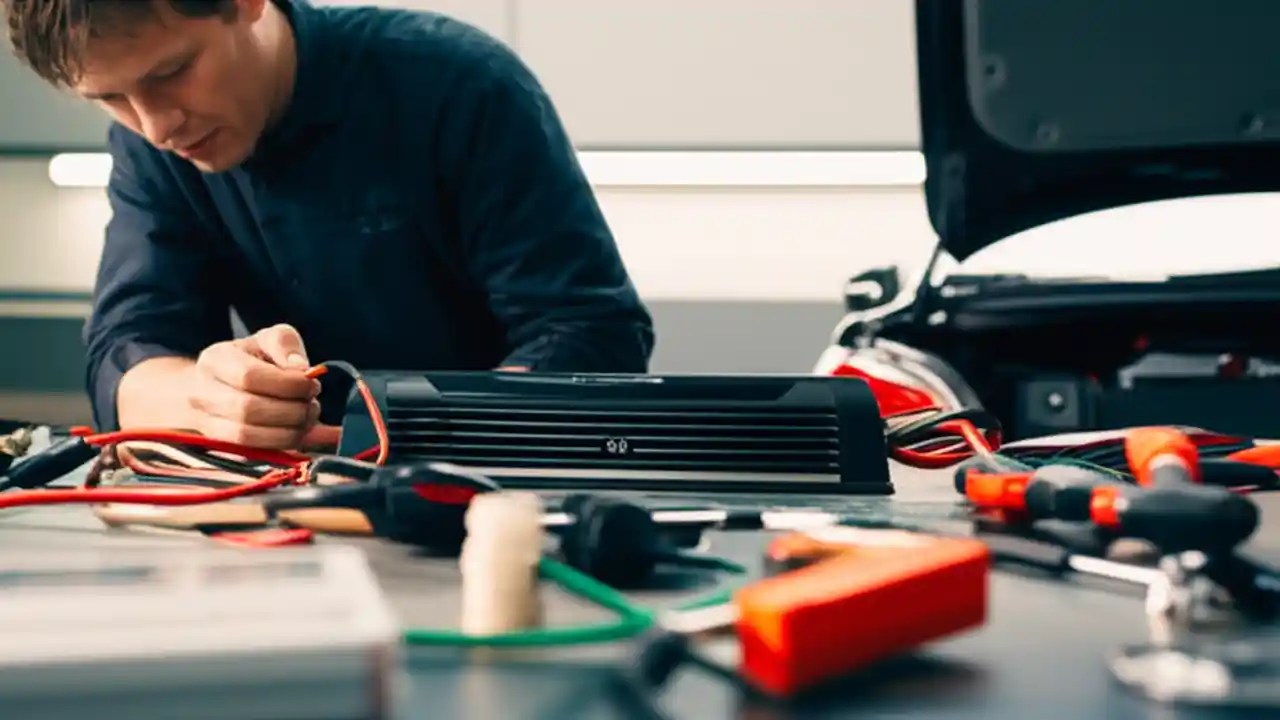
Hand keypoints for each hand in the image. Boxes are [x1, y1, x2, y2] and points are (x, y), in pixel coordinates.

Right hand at [188, 323, 321, 448]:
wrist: (221, 385)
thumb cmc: (252, 359)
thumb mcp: (269, 339)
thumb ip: (285, 344)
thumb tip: (302, 369)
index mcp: (214, 360)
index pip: (249, 376)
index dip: (287, 384)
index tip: (311, 383)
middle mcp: (202, 393)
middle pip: (247, 409)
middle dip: (291, 409)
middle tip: (312, 403)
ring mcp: (206, 423)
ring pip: (248, 436)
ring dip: (288, 430)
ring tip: (307, 417)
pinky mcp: (220, 447)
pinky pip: (251, 453)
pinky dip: (280, 445)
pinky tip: (295, 431)